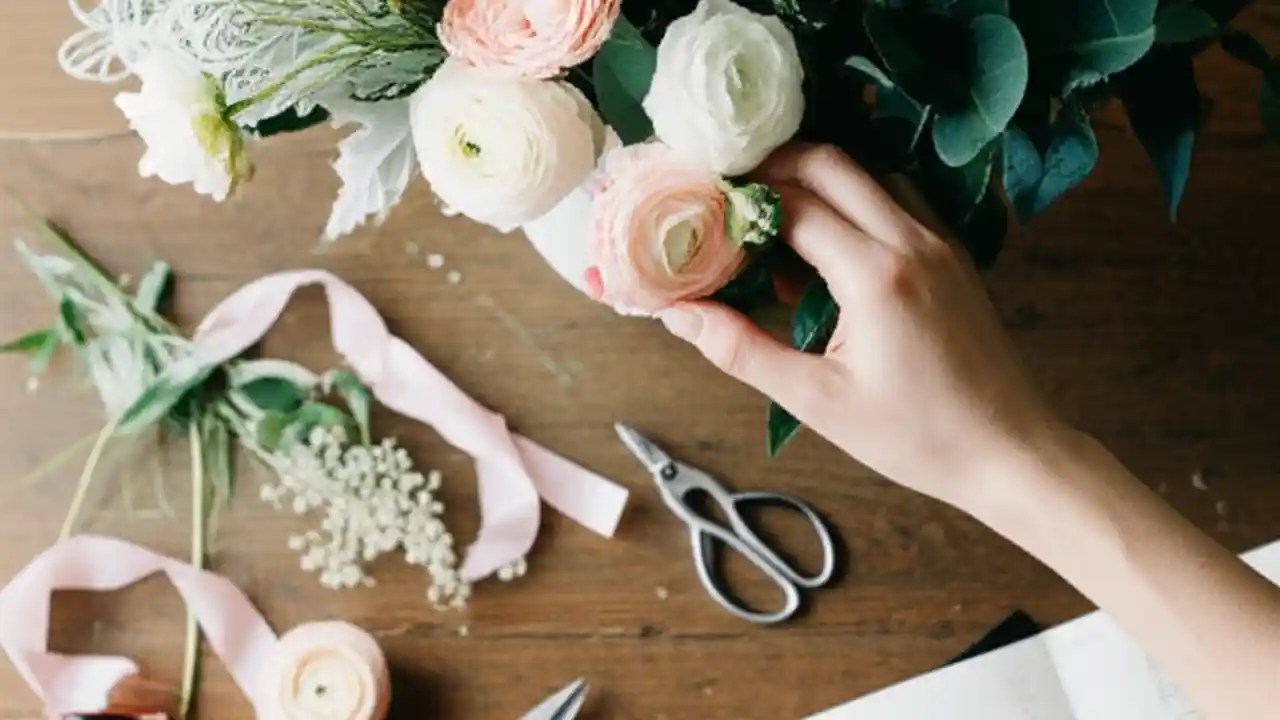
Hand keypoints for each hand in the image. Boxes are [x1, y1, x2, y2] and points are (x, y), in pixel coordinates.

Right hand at [660, 143, 1060, 508]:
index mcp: (875, 274)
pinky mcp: (952, 255)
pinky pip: (897, 201)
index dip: (738, 199)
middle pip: (831, 163)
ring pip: (868, 175)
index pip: (792, 204)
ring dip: (817, 183)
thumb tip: (677, 313)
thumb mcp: (817, 402)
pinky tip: (829, 250)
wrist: (1009, 452)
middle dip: (773, 167)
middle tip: (728, 199)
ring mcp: (938, 242)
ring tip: (774, 227)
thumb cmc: (915, 437)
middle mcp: (911, 241)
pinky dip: (855, 204)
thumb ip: (741, 350)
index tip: (699, 210)